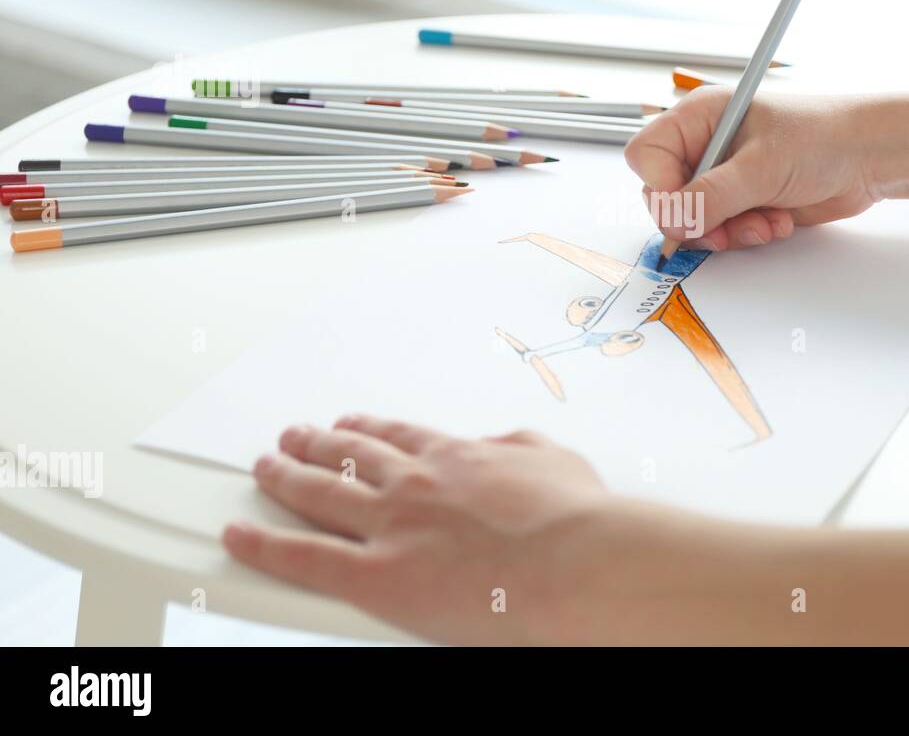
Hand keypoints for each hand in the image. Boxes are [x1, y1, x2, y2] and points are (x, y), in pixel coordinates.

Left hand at [222, 417, 610, 643]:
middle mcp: (416, 482)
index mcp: (459, 456)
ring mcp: (391, 525)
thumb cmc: (579, 522)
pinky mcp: (376, 575)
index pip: (399, 435)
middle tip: (293, 437)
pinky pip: (304, 556)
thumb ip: (520, 449)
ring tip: (264, 468)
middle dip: (317, 444)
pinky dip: (264, 544)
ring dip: (285, 477)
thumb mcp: (558, 462)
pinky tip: (238, 535)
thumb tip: (505, 446)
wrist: (577, 561)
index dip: (368, 429)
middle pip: (350, 455)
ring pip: (320, 493)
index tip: (351, 425)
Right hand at [625, 86, 880, 249]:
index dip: (660, 187)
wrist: (870, 157)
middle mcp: (705, 145)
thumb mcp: (762, 166)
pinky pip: (722, 231)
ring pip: (694, 220)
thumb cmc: (823, 138)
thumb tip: (674, 221)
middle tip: (726, 228)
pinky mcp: (742, 201)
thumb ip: (713, 195)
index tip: (687, 209)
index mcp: (700, 117)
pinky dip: (746, 234)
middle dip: (698, 218)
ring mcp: (723, 175)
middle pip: (665, 194)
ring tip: (764, 221)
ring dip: (727, 231)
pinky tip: (777, 221)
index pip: (648, 155)